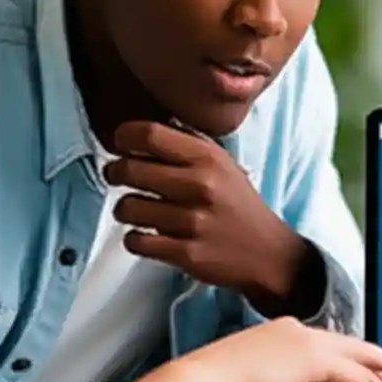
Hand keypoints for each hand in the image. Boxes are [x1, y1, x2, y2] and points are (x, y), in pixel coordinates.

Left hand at [104, 121, 323, 316]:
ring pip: (128, 207)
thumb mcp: (222, 163)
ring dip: (124, 208)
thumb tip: (145, 129)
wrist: (267, 253)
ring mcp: (192, 221)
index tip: (120, 143)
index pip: (150, 134)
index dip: (125, 137)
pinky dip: (134, 238)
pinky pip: (136, 241)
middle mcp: (199, 186)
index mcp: (207, 158)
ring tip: (134, 209)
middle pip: (130, 169)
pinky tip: (145, 234)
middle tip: (116, 175)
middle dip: (114, 172)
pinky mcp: (186, 253)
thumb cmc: (238, 205)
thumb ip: (187, 144)